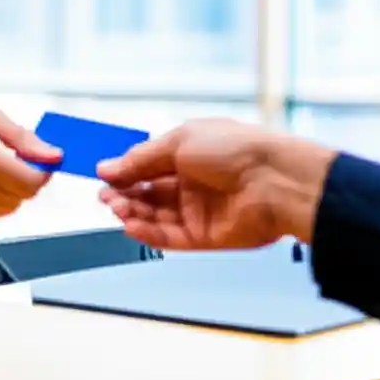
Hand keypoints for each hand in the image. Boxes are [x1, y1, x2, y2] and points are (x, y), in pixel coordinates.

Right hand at [96, 118, 335, 249]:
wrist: (275, 181)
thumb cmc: (237, 150)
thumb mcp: (178, 142)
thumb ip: (140, 159)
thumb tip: (108, 167)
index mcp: (190, 154)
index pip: (148, 166)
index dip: (125, 172)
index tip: (104, 176)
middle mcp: (194, 183)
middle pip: (149, 193)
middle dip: (125, 194)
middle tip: (106, 196)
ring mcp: (199, 211)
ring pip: (155, 216)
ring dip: (133, 213)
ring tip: (116, 208)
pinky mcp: (204, 236)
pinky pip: (169, 237)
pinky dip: (148, 233)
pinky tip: (131, 226)